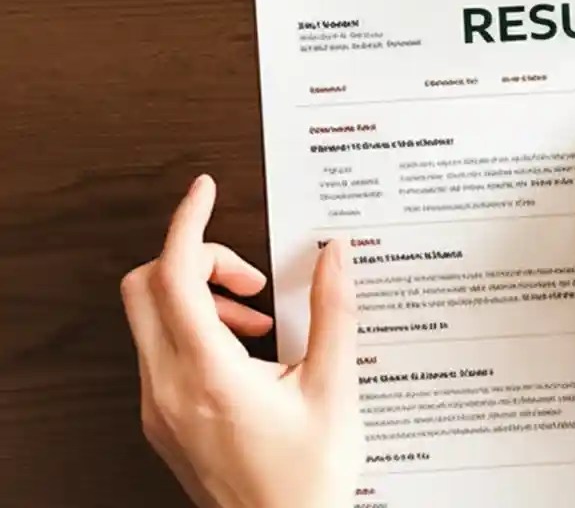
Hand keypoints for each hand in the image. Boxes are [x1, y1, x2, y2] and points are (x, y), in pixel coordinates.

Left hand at [121, 176, 361, 507]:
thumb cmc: (308, 480)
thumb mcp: (334, 389)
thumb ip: (335, 313)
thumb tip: (336, 256)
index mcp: (209, 377)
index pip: (173, 276)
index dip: (188, 222)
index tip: (205, 191)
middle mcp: (168, 389)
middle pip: (145, 287)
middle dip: (194, 259)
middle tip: (247, 274)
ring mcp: (157, 407)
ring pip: (149, 318)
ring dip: (198, 298)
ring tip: (258, 320)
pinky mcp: (160, 420)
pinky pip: (159, 351)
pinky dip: (195, 331)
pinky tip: (246, 352)